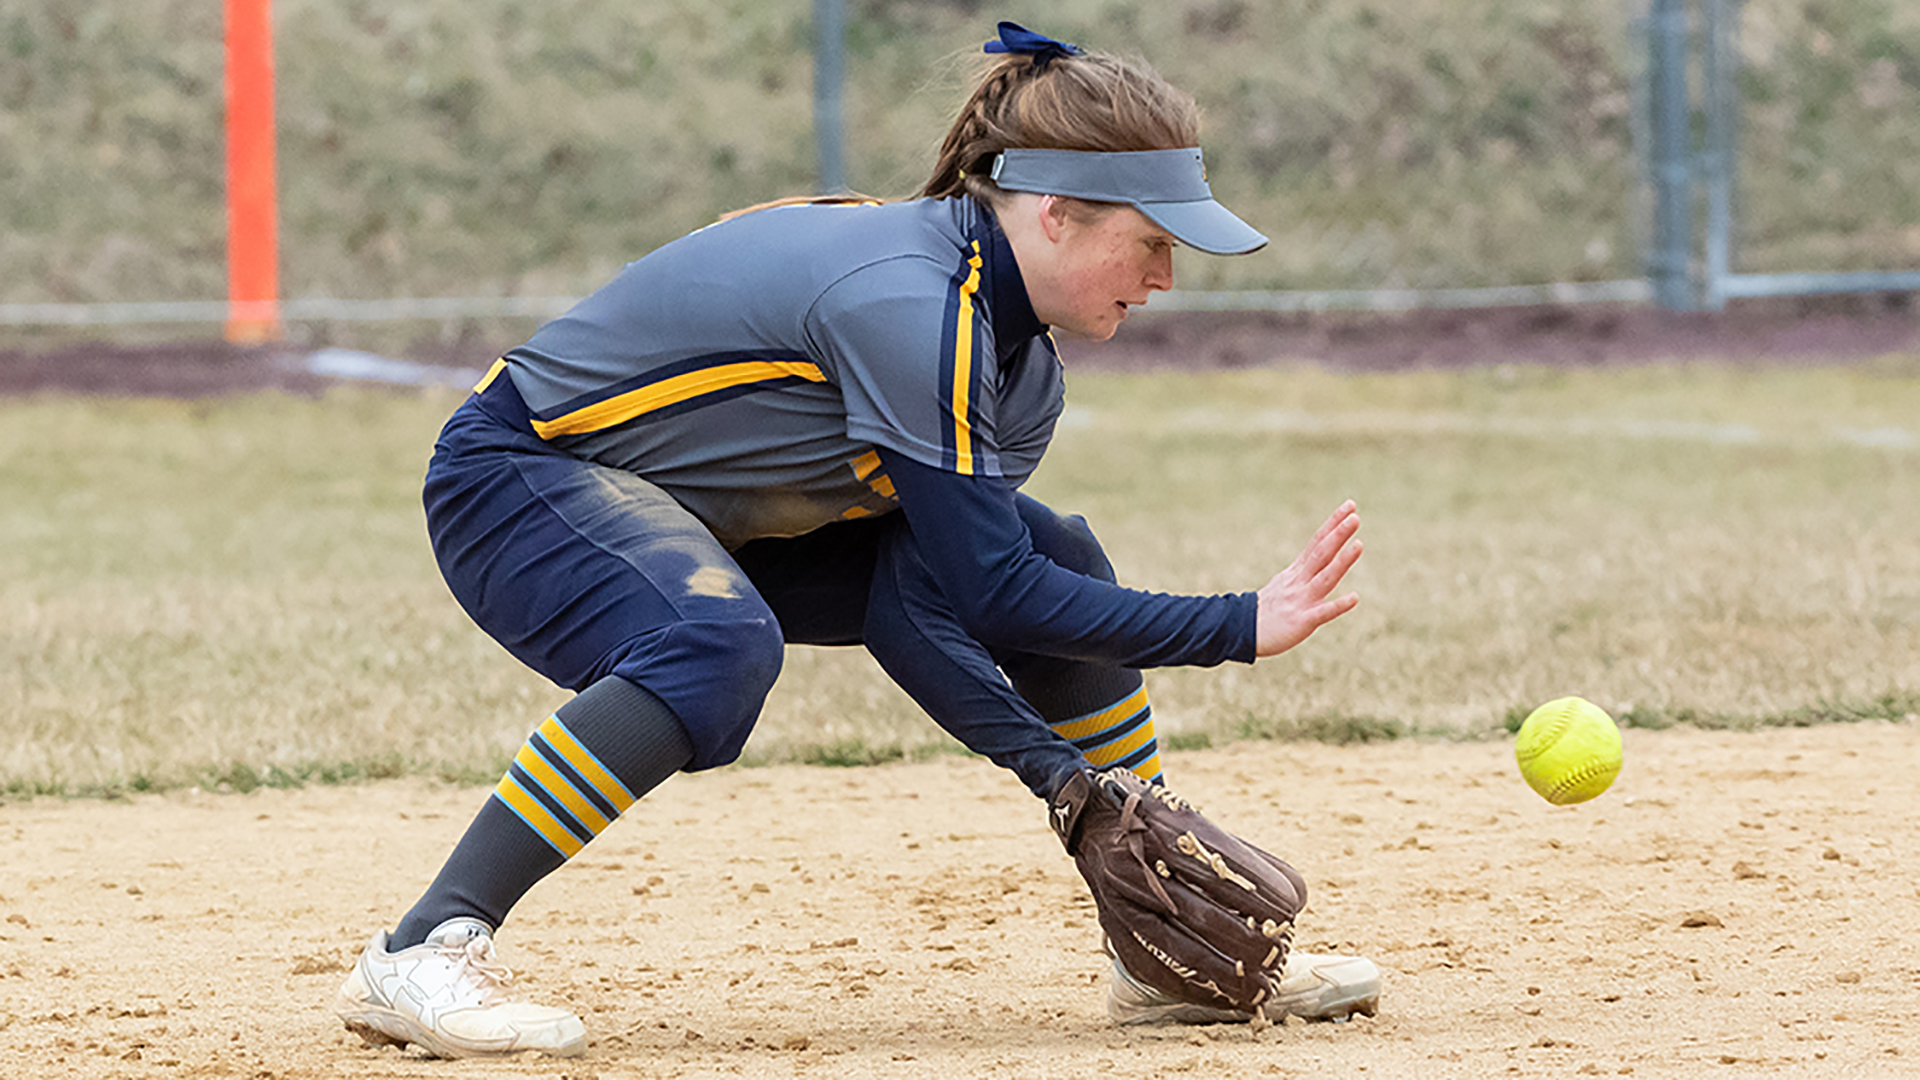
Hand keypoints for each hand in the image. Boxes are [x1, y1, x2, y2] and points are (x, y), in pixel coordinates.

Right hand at [1254, 500, 1361, 657]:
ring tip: (1359, 544)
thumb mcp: (1283, 584)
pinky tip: (1355, 598)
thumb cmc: (1266, 610)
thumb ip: (1302, 571)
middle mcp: (1299, 582)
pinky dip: (1338, 605)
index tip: (1350, 506)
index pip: (1317, 542)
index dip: (1333, 524)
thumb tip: (1313, 557)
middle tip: (1355, 517)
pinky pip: (1322, 613)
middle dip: (1338, 534)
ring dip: (1342, 561)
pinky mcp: (1301, 622)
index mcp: (1296, 572)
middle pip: (1321, 554)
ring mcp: (1300, 600)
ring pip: (1324, 577)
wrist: (1241, 632)